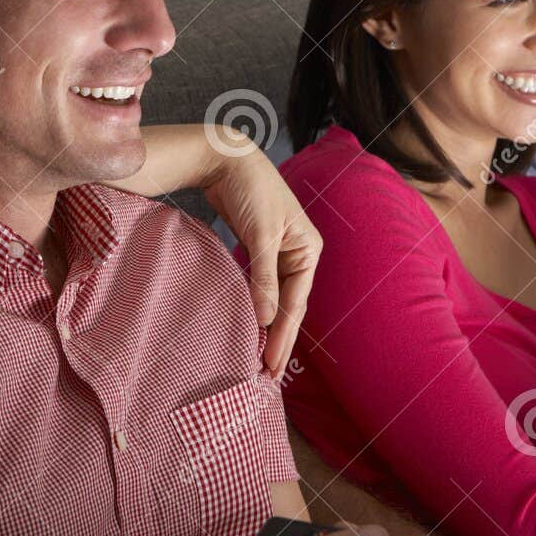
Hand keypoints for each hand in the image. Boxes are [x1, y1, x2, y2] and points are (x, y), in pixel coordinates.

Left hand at [200, 131, 321, 379]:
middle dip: (278, 341)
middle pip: (288, 307)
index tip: (271, 365)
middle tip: (267, 377)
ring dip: (266, 329)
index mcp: (308, 250)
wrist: (226, 158)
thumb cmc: (250, 188)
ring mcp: (278, 255)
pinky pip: (259, 288)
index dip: (283, 337)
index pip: (295, 303)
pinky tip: (249, 328)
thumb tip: (264, 318)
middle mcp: (298, 255)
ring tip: (258, 361)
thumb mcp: (260, 233)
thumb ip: (263, 277)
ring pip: (274, 301)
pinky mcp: (258, 252)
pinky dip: (255, 309)